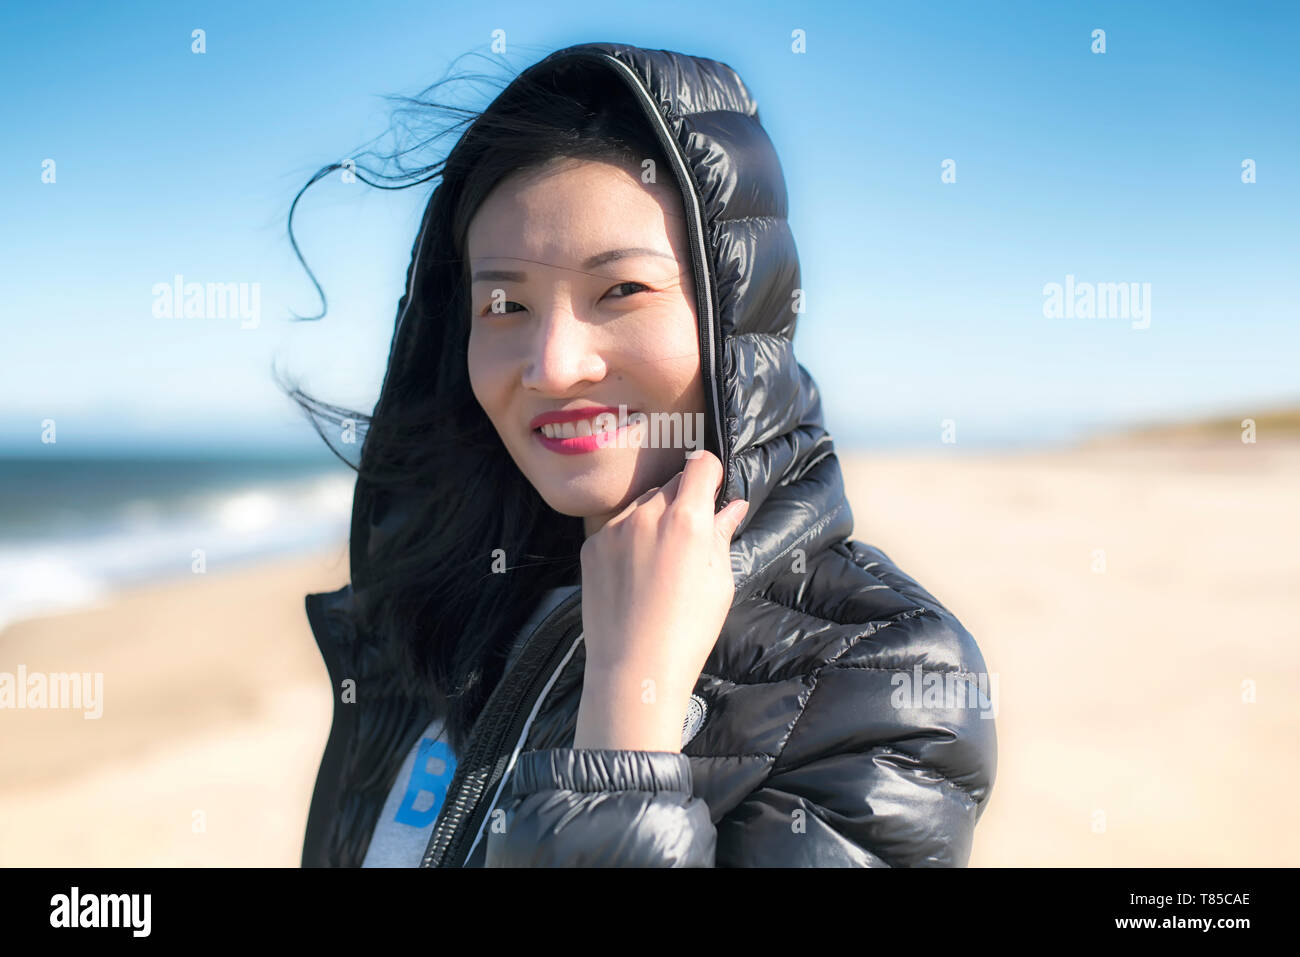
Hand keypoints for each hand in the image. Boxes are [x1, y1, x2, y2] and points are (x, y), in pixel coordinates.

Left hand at [573, 450, 747, 750]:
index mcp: (687, 520)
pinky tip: (635, 573)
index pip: (700, 465)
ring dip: (654, 517)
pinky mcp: (591, 546)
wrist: (635, 668)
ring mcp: (613, 529)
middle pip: (671, 483)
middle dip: (684, 499)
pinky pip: (616, 526)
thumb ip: (722, 535)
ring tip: (661, 561)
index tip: (712, 490)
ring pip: (641, 504)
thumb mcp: (720, 582)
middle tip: (690, 536)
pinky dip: (628, 537)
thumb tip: (733, 506)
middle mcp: (646, 514)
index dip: (710, 474)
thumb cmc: (688, 629)